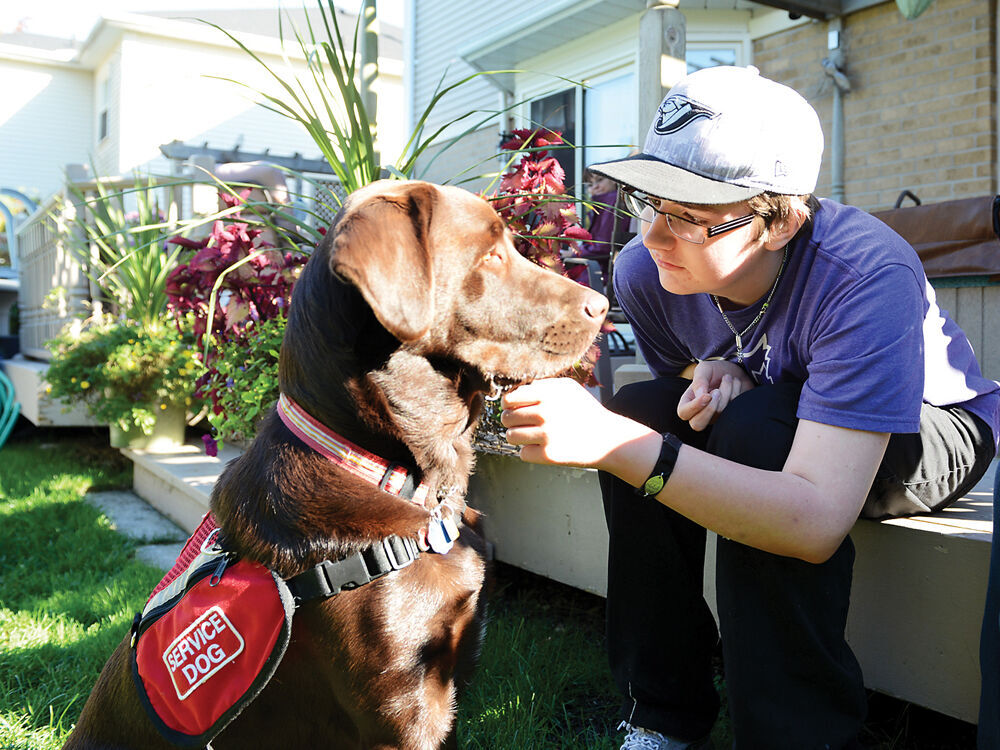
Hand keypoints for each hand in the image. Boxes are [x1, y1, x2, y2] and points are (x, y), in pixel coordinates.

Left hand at [501, 378, 654, 473]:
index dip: (509, 405)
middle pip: (506, 418)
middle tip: (526, 424)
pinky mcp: (549, 455)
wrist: (608, 438)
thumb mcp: (567, 388)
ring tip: (535, 435)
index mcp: (547, 394)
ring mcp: (546, 435)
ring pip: (511, 436)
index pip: (509, 399)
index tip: (514, 409)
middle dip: (513, 421)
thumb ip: (541, 386)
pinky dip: (531, 452)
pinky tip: (545, 447)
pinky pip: (523, 454)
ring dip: (519, 437)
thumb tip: (513, 393)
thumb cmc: (585, 412)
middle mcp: (545, 413)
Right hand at [676, 360, 754, 431]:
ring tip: (728, 377)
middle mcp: (699, 413)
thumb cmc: (715, 371)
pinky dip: (736, 393)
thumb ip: (699, 380)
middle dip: (710, 408)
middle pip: (698, 425)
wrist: (735, 371)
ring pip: (719, 415)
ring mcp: (714, 417)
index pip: (684, 413)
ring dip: (726, 393)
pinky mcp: (728, 417)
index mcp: (688, 402)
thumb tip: (701, 395)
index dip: (695, 407)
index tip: (707, 395)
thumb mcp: (705, 369)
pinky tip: (735, 383)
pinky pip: (733, 411)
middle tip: (717, 391)